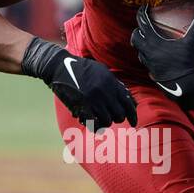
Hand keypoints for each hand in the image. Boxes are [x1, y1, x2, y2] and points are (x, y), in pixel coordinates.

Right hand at [21, 37, 137, 130]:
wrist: (59, 66)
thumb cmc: (80, 68)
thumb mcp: (101, 71)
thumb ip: (114, 84)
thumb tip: (128, 98)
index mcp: (111, 82)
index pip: (128, 103)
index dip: (133, 115)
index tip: (134, 123)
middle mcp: (105, 91)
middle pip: (119, 115)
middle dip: (116, 118)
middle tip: (110, 117)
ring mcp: (93, 100)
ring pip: (107, 121)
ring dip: (104, 122)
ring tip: (99, 118)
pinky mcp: (82, 106)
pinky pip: (94, 123)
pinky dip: (94, 125)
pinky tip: (90, 122)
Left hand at [130, 4, 193, 119]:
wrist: (187, 88)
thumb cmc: (188, 64)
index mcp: (154, 43)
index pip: (142, 23)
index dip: (142, 13)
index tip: (145, 7)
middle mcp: (148, 53)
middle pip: (135, 37)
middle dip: (138, 30)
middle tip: (146, 25)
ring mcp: (149, 65)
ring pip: (139, 50)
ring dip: (142, 44)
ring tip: (151, 40)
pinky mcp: (153, 74)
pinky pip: (146, 61)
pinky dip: (148, 55)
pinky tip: (158, 56)